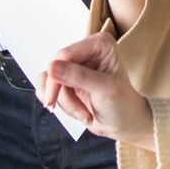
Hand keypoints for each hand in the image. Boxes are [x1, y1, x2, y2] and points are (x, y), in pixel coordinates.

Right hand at [41, 34, 153, 148]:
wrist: (123, 124)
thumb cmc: (122, 103)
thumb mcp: (105, 89)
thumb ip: (79, 76)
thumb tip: (52, 67)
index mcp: (99, 44)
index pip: (65, 54)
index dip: (56, 76)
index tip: (53, 98)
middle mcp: (86, 51)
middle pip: (54, 68)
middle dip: (63, 94)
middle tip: (79, 113)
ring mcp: (75, 66)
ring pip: (49, 80)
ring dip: (64, 102)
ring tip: (85, 114)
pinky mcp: (66, 80)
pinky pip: (46, 88)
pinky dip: (59, 104)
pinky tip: (78, 112)